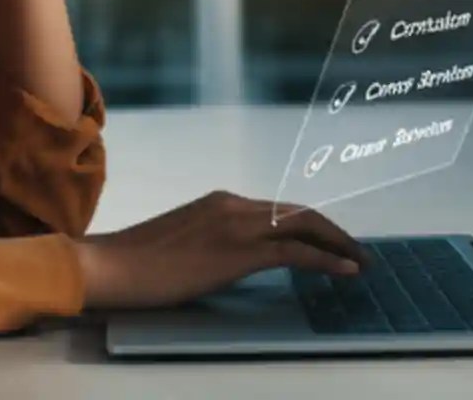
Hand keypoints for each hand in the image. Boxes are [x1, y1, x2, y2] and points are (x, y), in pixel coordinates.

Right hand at [74, 191, 365, 308]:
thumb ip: (215, 239)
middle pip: (300, 211)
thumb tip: (234, 257)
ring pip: (305, 225)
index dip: (311, 224)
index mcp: (223, 201)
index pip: (280, 209)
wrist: (111, 265)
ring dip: (338, 242)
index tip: (330, 240)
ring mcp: (238, 225)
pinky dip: (328, 259)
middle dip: (333, 230)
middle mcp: (235, 205)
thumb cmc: (138, 262)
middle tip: (356, 250)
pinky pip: (297, 252)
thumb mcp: (185, 240)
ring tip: (360, 260)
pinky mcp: (239, 251)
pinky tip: (347, 270)